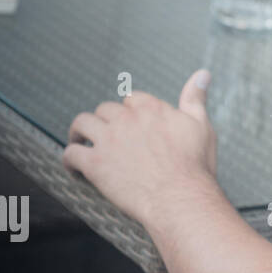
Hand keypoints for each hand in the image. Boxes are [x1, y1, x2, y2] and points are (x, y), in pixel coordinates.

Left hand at [62, 69, 221, 225]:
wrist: (180, 198)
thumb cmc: (194, 166)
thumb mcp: (201, 125)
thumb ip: (195, 98)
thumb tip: (202, 74)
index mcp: (151, 109)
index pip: (131, 99)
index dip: (130, 111)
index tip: (131, 123)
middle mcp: (127, 119)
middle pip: (104, 109)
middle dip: (104, 121)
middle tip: (106, 135)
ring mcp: (108, 140)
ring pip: (82, 124)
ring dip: (79, 132)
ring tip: (81, 142)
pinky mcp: (95, 163)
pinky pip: (70, 154)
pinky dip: (69, 160)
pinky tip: (75, 168)